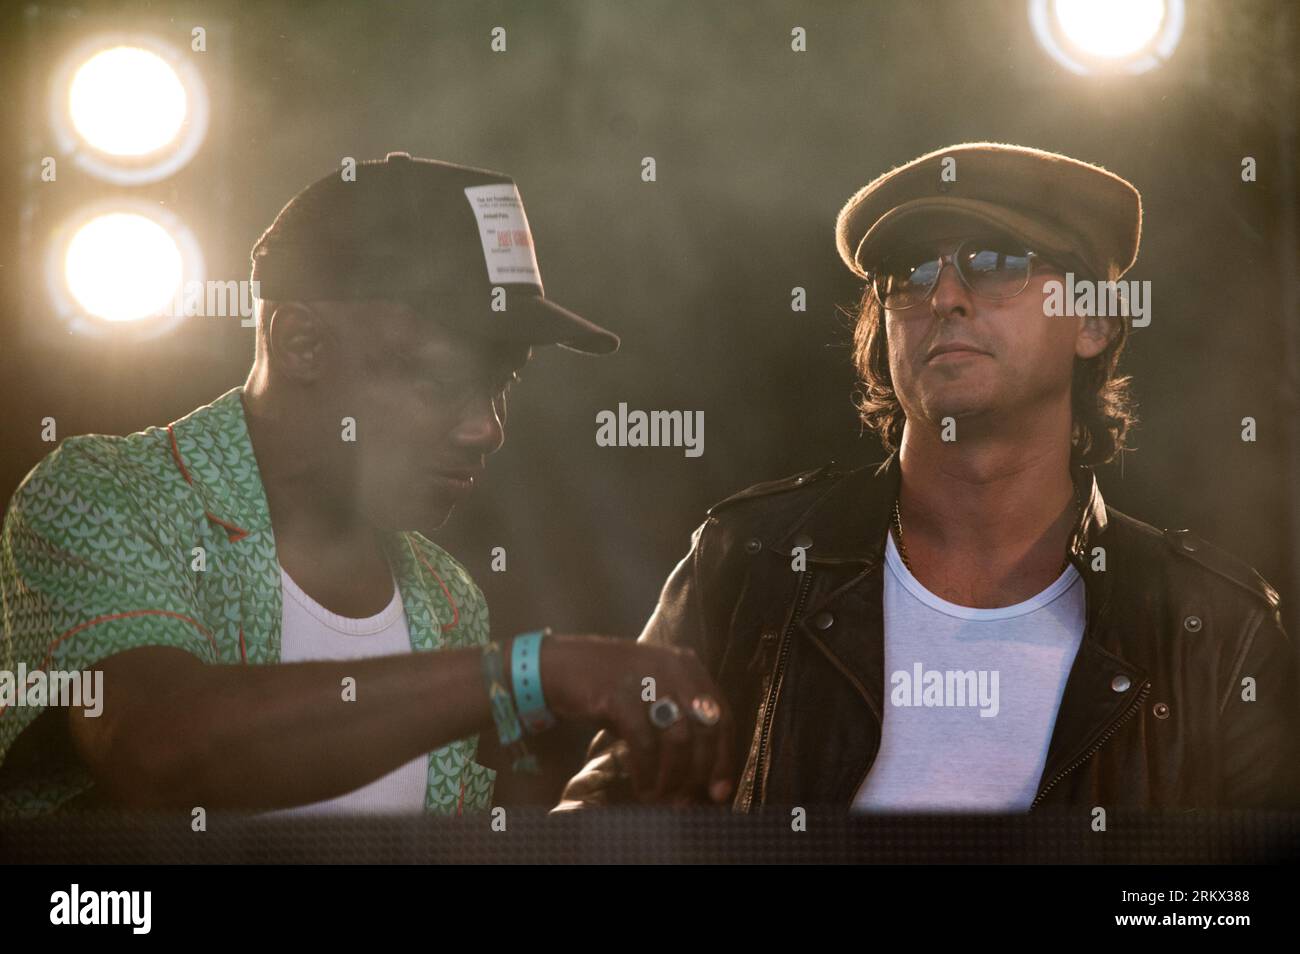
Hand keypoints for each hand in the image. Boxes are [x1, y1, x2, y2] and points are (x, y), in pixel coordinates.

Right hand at [540, 635, 734, 804]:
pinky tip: (641, 787)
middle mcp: (673, 667)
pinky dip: (646, 771)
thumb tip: (699, 777)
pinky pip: (644, 743)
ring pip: (678, 739)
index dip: (724, 757)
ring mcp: (647, 678)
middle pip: (706, 729)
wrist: (558, 667)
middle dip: (700, 772)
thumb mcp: (650, 697)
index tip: (719, 792)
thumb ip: (675, 723)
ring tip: (660, 798)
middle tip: (686, 801)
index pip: (722, 715)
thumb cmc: (607, 690)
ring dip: (672, 777)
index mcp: (687, 666)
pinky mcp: (620, 694)